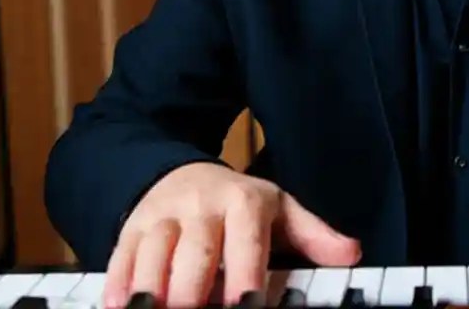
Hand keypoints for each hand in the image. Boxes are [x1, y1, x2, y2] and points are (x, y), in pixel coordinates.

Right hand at [104, 162, 360, 307]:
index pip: (246, 238)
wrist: (181, 173)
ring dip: (150, 287)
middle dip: (192, 289)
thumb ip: (313, 235)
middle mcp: (201, 206)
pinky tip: (118, 306)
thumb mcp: (279, 211)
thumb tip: (351, 253)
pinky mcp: (132, 228)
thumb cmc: (237, 203)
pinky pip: (121, 256)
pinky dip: (117, 283)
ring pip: (153, 252)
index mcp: (244, 201)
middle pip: (195, 250)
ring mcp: (163, 216)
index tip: (247, 305)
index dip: (245, 273)